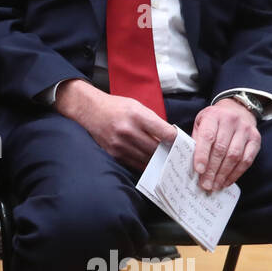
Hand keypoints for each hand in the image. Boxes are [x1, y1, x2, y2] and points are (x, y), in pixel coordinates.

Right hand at [56, 79, 175, 169]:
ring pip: (147, 159)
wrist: (90, 110)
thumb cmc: (116, 107)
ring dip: (157, 161)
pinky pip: (135, 163)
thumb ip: (153, 121)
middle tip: (176, 155)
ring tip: (164, 160)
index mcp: (137, 115)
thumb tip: (170, 136)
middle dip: (168, 152)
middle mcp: (128, 131)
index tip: (181, 143)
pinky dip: (145, 164)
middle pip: (157, 149)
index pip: (165, 133)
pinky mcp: (114, 153)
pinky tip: (150, 162)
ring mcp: (120, 144)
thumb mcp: (137, 106)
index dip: (176, 140)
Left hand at [191, 99, 260, 191]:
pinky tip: (227, 181)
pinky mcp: (255, 139)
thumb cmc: (214, 120)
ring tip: (215, 185)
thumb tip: (190, 163)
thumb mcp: (201, 123)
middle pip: (221, 149)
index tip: (198, 170)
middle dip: (212, 170)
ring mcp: (245, 129)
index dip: (203, 155)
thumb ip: (196, 140)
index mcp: (214, 115)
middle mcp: (231, 120)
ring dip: (224, 174)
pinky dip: (236, 173)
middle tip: (205, 184)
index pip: (208, 137)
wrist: (237, 109)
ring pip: (235, 156)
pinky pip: (247, 160)